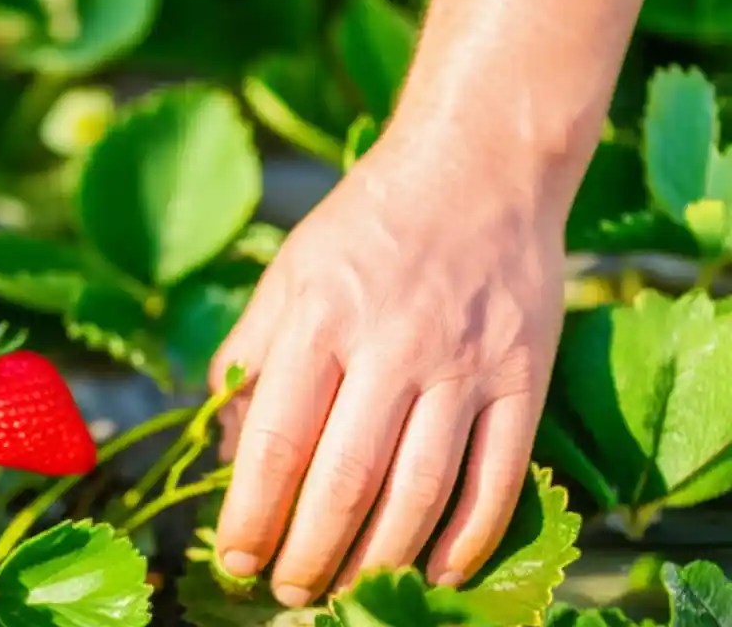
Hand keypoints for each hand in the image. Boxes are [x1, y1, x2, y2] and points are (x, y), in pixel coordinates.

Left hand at [210, 128, 567, 606]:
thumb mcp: (287, 272)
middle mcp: (391, 344)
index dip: (250, 515)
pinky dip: (470, 538)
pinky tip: (438, 571)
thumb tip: (223, 452)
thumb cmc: (367, 226)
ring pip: (419, 493)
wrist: (478, 165)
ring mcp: (464, 363)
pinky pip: (499, 477)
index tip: (234, 560)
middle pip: (344, 481)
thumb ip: (250, 356)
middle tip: (288, 595)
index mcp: (319, 317)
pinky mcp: (525, 376)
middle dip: (309, 555)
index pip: (275, 442)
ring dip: (379, 561)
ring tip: (348, 594)